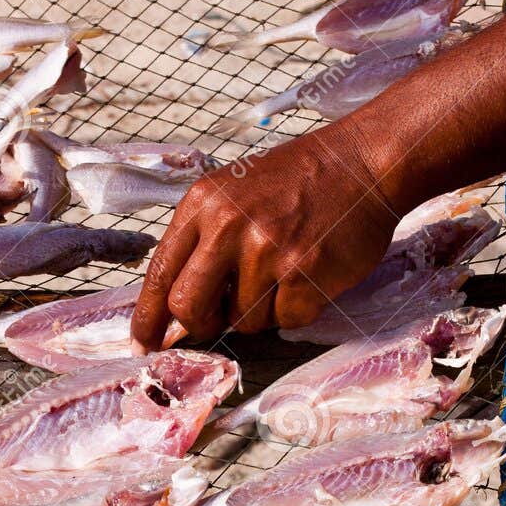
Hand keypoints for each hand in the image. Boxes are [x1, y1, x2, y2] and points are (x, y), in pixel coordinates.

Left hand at [131, 121, 401, 349]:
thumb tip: (174, 314)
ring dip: (260, 310)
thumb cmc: (296, 182)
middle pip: (188, 307)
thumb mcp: (232, 193)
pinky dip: (296, 308)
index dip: (148, 317)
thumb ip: (200, 244)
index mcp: (203, 204)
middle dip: (199, 325)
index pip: (160, 273)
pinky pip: (285, 320)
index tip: (143, 342)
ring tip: (282, 271)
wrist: (361, 163)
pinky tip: (308, 275)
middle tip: (215, 321)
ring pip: (242, 320)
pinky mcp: (304, 274)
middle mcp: (229, 226)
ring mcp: (267, 251)